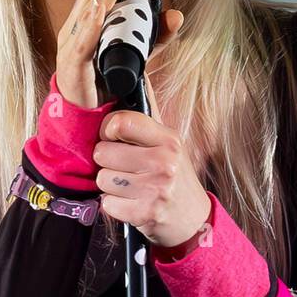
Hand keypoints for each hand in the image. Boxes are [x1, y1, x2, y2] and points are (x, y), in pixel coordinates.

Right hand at [54, 0, 181, 107]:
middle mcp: (77, 23)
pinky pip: (81, 39)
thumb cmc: (105, 77)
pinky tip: (100, 8)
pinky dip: (91, 22)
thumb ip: (155, 35)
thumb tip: (177, 15)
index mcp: (88, 16)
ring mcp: (72, 41)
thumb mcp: (135, 52)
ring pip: (88, 4)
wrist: (86, 113)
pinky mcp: (72, 63)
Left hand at [94, 109, 209, 247]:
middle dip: (107, 162)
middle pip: (103, 152)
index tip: (114, 137)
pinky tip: (130, 203)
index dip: (108, 129)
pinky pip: (107, 203)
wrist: (193, 220)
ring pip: (102, 179)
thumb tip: (139, 77)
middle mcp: (164, 162)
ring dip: (110, 185)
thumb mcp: (171, 145)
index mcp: (169, 140)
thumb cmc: (176, 178)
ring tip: (129, 187)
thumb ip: (149, 118)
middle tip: (125, 168)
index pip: (122, 121)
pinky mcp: (144, 213)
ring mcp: (155, 189)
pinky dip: (114, 205)